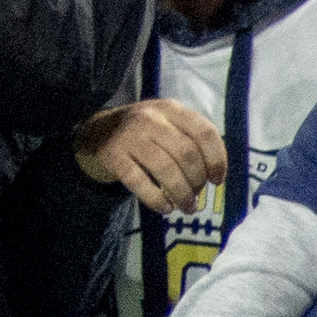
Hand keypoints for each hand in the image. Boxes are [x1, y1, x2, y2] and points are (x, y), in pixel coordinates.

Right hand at [73, 98, 229, 212]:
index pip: (204, 132)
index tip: (217, 180)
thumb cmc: (147, 133)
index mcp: (172, 109)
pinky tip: (166, 208)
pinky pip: (140, 182)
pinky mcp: (113, 156)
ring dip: (182, 194)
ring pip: (166, 169)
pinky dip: (157, 200)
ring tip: (187, 207)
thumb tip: (215, 175)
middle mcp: (150, 118)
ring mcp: (130, 136)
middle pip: (187, 154)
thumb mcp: (170, 124)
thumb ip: (193, 140)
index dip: (217, 159)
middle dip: (197, 180)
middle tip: (197, 194)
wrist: (100, 131)